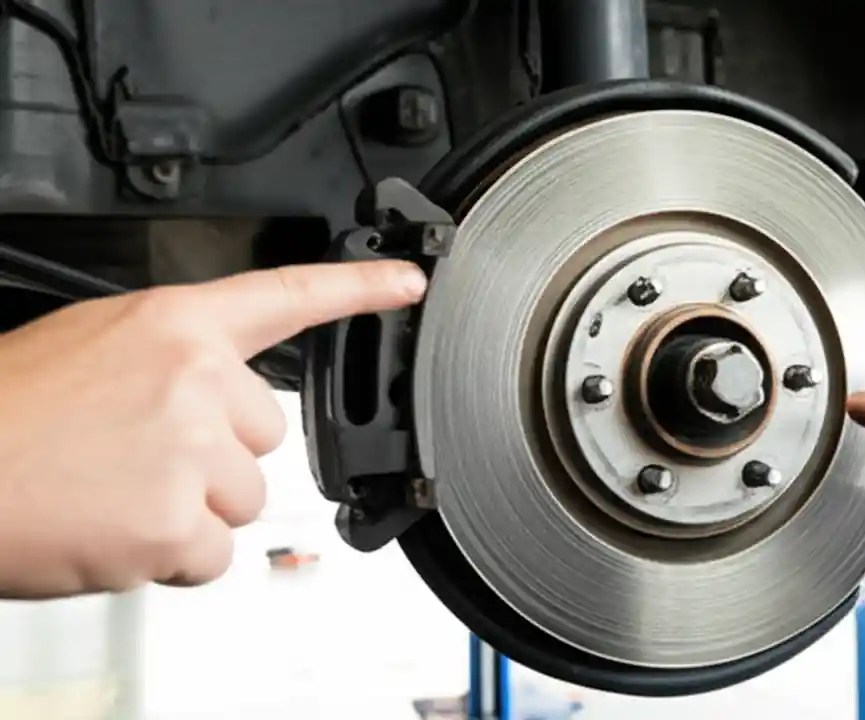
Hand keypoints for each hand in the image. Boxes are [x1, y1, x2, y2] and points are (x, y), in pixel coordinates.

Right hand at [0, 261, 425, 597]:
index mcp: (174, 327)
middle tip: (136, 457)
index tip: (407, 282)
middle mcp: (197, 382)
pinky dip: (170, 557)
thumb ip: (170, 365)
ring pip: (242, 500)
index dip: (359, 288)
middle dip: (212, 457)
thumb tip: (214, 401)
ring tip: (114, 493)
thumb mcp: (92, 348)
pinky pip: (211, 555)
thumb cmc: (4, 415)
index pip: (287, 296)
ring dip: (189, 510)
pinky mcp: (179, 524)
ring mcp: (192, 453)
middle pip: (264, 436)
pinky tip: (115, 530)